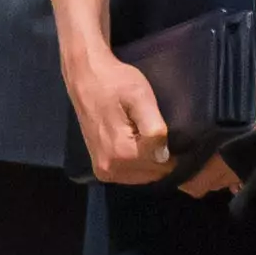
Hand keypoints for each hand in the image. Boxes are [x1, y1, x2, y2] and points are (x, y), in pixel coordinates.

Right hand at [59, 36, 170, 185]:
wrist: (85, 77)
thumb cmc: (116, 82)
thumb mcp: (141, 97)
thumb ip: (154, 129)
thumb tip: (164, 156)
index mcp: (122, 152)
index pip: (163, 164)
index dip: (170, 147)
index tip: (164, 128)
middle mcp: (111, 168)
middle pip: (153, 174)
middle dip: (159, 156)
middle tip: (152, 128)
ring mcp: (104, 171)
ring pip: (143, 177)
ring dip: (148, 161)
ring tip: (142, 134)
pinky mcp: (100, 169)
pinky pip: (130, 175)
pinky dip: (137, 164)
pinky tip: (135, 144)